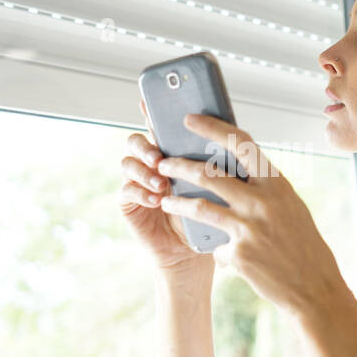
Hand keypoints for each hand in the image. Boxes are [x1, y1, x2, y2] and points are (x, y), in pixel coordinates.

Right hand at [117, 98, 214, 275]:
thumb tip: (230, 136)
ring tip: (161, 183)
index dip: (151, 112)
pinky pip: (126, 190)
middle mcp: (152, 164)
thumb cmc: (212, 216)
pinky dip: (140, 193)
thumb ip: (218, 161)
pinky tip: (155, 199)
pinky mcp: (130, 203)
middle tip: (160, 156)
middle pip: (137, 140)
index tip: (148, 103)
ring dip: (143, 170)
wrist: (198, 253)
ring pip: (128, 163)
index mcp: (173, 153)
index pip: (160, 126)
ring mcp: (138, 182)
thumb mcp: (220, 186)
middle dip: (146, 145)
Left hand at [154, 113, 345, 315]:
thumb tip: (233, 171)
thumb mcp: (289, 206)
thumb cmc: (303, 244)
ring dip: (177, 203)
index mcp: (276, 184)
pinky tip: (220, 253)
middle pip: (209, 174)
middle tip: (162, 163)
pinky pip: (216, 245)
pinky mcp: (239, 255)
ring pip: (200, 207)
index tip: (190, 119)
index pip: (241, 143)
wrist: (315, 288)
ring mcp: (249, 229)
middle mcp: (262, 202)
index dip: (212, 128)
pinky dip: (216, 248)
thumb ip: (264, 189)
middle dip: (179, 166)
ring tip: (164, 201)